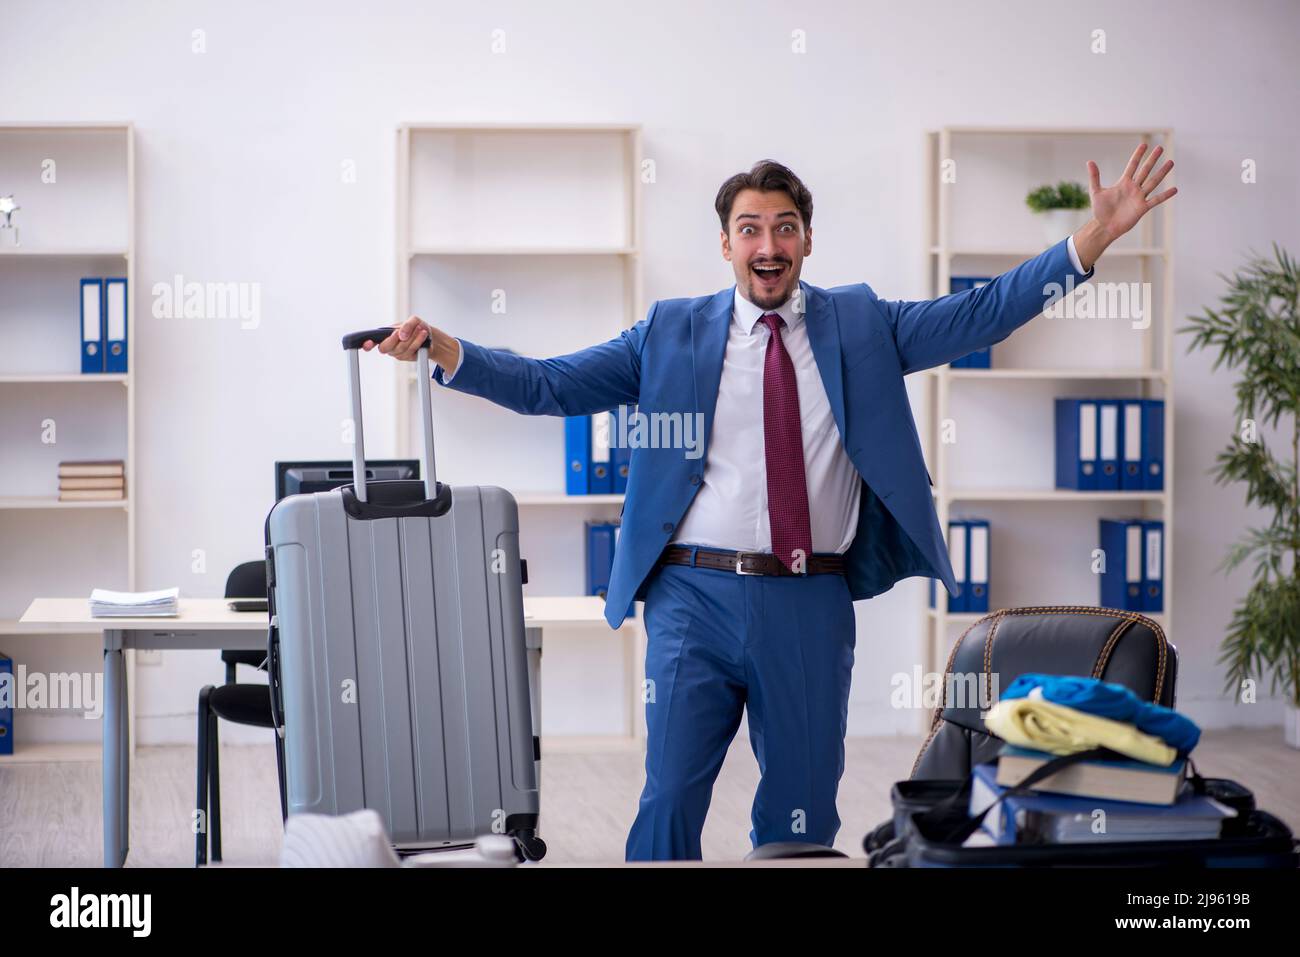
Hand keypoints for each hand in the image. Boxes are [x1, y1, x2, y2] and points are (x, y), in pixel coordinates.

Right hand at [363, 316, 460, 370]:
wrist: (429, 335)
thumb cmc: (417, 326)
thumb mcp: (413, 320)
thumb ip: (406, 325)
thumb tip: (401, 335)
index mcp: (384, 335)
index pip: (371, 342)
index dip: (367, 344)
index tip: (367, 343)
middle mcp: (389, 346)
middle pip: (385, 348)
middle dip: (393, 339)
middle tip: (400, 332)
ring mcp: (397, 353)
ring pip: (401, 349)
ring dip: (412, 338)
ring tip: (421, 329)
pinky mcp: (407, 357)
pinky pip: (411, 352)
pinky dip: (417, 342)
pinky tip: (423, 335)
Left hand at [1072, 143, 1176, 269]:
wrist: (1104, 226)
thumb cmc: (1100, 210)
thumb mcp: (1095, 192)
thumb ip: (1094, 177)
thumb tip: (1089, 161)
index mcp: (1123, 183)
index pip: (1133, 165)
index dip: (1138, 155)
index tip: (1144, 144)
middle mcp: (1133, 188)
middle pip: (1145, 170)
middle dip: (1152, 159)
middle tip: (1160, 148)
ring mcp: (1139, 197)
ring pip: (1153, 182)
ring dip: (1162, 173)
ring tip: (1171, 162)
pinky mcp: (1142, 208)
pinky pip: (1156, 200)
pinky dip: (1165, 195)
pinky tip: (1175, 189)